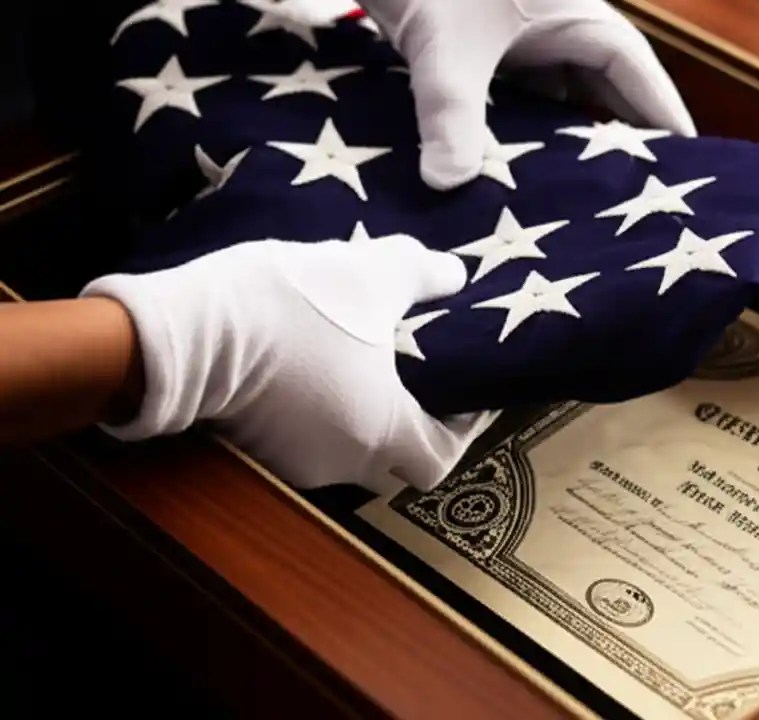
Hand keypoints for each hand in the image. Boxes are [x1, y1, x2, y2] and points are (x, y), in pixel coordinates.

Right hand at [81, 236, 496, 493]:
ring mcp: (293, 460)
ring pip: (346, 449)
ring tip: (365, 363)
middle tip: (415, 378)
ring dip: (361, 414)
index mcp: (383, 433)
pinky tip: (316, 365)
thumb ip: (423, 273)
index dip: (460, 432)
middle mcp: (342, 461)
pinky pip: (305, 436)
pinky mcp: (253, 446)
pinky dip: (321, 410)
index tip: (462, 397)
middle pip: (395, 460)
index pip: (439, 459)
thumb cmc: (296, 306)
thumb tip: (456, 274)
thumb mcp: (371, 272)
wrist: (185, 329)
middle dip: (411, 424)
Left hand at [356, 0, 696, 188]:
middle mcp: (562, 25)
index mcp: (580, 17)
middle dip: (622, 143)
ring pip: (565, 101)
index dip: (666, 123)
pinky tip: (524, 177)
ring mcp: (526, 37)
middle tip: (639, 205)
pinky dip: (529, 135)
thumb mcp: (447, 49)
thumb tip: (446, 182)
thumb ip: (451, 115)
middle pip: (609, 93)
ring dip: (572, 144)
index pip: (642, 77)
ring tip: (586, 205)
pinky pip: (526, 99)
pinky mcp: (491, 48)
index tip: (691, 169)